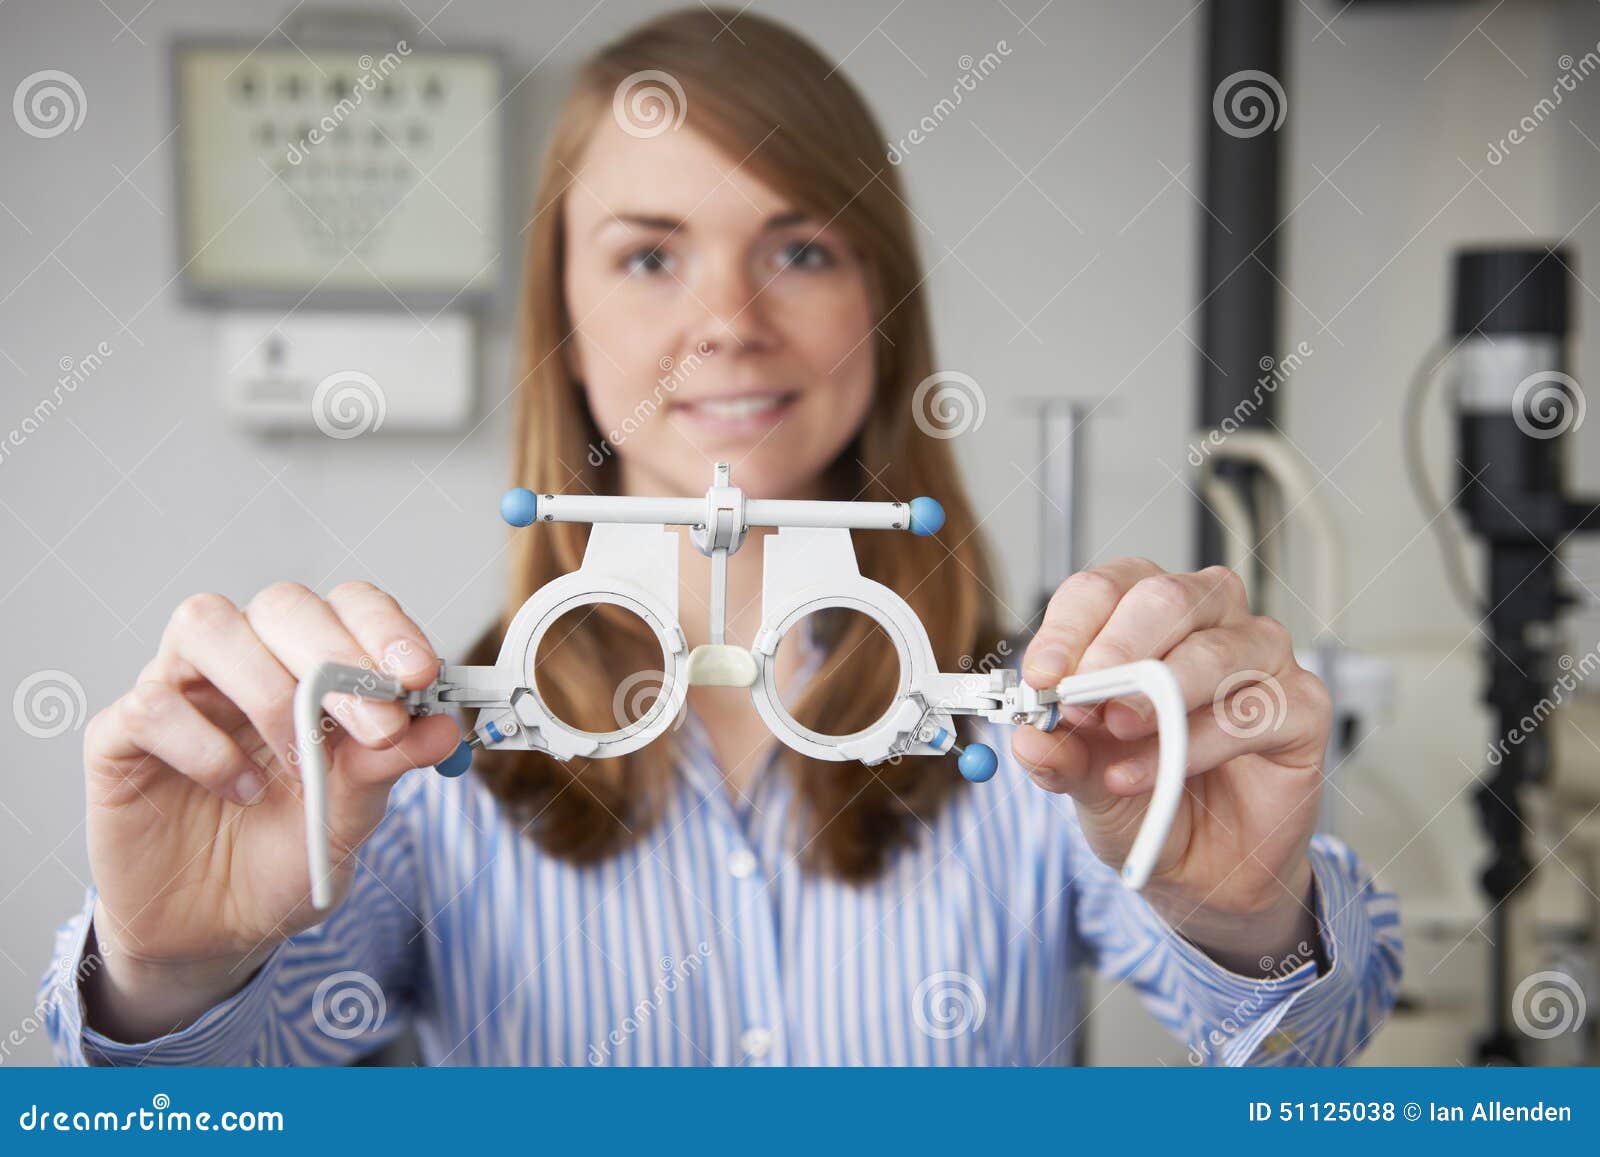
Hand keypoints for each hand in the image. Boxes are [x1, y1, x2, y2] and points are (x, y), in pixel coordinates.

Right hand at [80, 581, 459, 1038]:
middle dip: (336, 655)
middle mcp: (244, 662)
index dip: (383, 627)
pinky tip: (240, 790)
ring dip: (268, 687)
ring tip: (302, 758)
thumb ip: (387, 766)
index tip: (418, 673)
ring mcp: (179, 691)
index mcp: (310, 665)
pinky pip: (150, 705)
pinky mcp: (120, 737)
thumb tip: (443, 727)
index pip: (346, 605)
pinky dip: (204, 746)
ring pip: (206, 624)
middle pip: (281, 603)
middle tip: (377, 722)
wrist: (217, 932)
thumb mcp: (351, 817)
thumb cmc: (286, 857)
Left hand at [1012, 558, 1329, 975]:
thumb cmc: (1142, 794)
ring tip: (1117, 732)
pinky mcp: (1301, 706)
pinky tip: (1151, 773)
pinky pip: (1250, 712)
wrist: (1200, 864)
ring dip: (1158, 693)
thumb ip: (1057, 753)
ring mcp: (1261, 656)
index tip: (1041, 676)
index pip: (1102, 589)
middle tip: (1081, 697)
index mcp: (1141, 612)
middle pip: (1165, 598)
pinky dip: (1193, 744)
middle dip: (1117, 649)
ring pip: (1215, 650)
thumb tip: (1026, 737)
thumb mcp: (1081, 777)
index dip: (1068, 629)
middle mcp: (1207, 617)